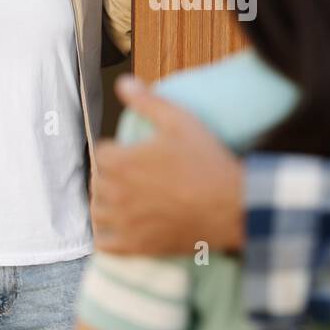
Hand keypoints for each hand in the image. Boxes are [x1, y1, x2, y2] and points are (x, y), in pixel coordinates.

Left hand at [91, 74, 243, 254]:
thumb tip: (123, 83)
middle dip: (109, 176)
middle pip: (97, 183)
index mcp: (122, 162)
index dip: (114, 150)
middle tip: (129, 175)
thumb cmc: (208, 161)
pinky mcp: (137, 247)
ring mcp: (126, 222)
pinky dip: (106, 236)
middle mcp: (117, 193)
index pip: (100, 153)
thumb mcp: (180, 121)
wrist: (233, 205)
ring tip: (121, 200)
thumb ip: (147, 102)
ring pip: (97, 213)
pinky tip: (118, 229)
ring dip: (105, 204)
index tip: (129, 152)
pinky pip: (105, 245)